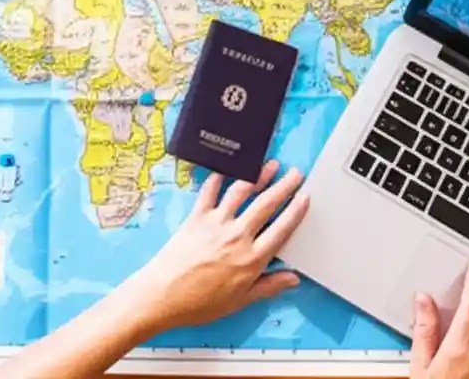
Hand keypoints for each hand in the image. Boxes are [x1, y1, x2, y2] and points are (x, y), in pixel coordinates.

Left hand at [116, 160, 310, 333]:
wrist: (163, 295)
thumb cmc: (200, 303)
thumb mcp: (240, 301)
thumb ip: (268, 286)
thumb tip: (294, 278)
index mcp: (252, 259)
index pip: (281, 229)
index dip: (296, 211)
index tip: (305, 197)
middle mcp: (237, 236)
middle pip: (266, 205)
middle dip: (284, 186)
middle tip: (296, 173)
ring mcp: (216, 223)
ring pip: (241, 192)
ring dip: (258, 176)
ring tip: (269, 165)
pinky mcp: (196, 217)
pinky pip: (209, 192)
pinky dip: (218, 178)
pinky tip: (225, 170)